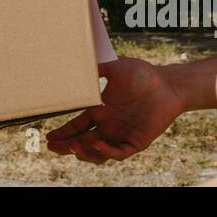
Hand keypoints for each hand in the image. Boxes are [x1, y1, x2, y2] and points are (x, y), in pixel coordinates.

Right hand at [46, 57, 185, 162]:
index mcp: (100, 111)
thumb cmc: (143, 74)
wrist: (168, 84)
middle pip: (82, 142)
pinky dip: (107, 151)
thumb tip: (78, 63)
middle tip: (53, 147)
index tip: (49, 137)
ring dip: (85, 152)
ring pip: (98, 153)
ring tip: (74, 146)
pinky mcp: (136, 141)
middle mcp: (109, 126)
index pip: (77, 125)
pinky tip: (97, 143)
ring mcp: (122, 135)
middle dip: (67, 147)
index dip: (63, 132)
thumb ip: (97, 68)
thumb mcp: (115, 68)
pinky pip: (119, 152)